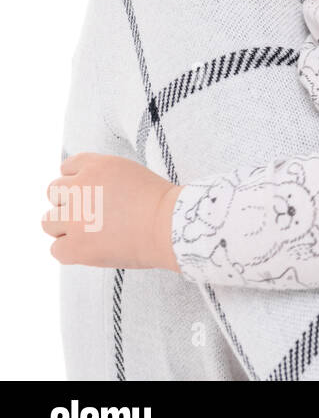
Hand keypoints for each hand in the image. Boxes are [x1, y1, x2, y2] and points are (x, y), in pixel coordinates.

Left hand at [42, 152, 182, 271]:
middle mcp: (80, 188)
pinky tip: (91, 249)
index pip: (67, 167)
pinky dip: (71, 251)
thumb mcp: (131, 175)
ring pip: (48, 221)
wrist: (171, 227)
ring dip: (65, 227)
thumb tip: (81, 194)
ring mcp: (74, 217)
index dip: (77, 182)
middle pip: (54, 192)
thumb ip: (102, 179)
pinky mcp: (75, 246)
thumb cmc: (162, 204)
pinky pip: (56, 249)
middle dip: (69, 203)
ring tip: (90, 233)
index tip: (89, 194)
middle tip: (91, 215)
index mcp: (97, 166)